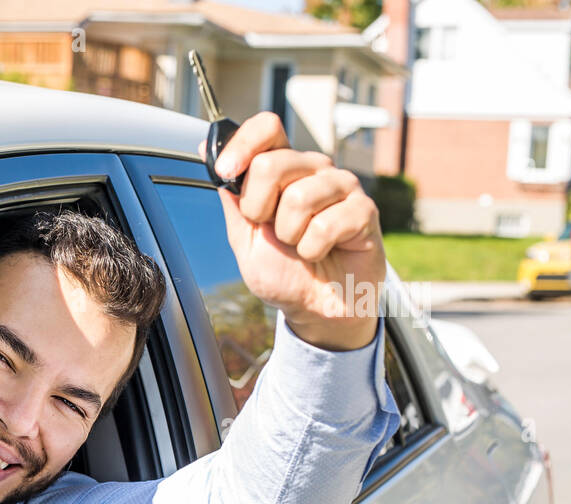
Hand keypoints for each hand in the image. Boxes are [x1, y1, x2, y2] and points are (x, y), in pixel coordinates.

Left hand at [199, 112, 385, 350]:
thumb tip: (206, 149)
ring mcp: (341, 186)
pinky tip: (322, 252)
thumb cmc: (283, 272)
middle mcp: (313, 169)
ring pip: (297, 197)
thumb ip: (231, 199)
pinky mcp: (364, 210)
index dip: (242, 143)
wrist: (314, 308)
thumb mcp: (244, 238)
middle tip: (272, 232)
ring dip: (289, 235)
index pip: (267, 128)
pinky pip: (325, 224)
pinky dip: (314, 249)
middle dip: (258, 209)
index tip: (225, 170)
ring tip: (300, 245)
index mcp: (283, 169)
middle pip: (271, 164)